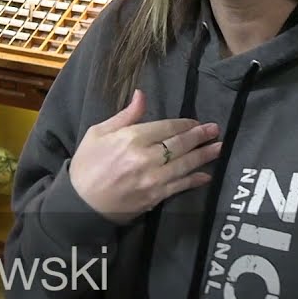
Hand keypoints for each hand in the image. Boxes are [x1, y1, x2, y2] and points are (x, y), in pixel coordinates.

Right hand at [69, 89, 220, 223]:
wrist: (79, 204)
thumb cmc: (87, 164)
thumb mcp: (99, 133)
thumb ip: (125, 115)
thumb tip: (142, 94)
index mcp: (131, 138)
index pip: (166, 127)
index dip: (184, 124)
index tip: (196, 122)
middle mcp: (145, 158)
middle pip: (179, 144)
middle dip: (200, 136)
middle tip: (215, 130)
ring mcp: (151, 179)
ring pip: (184, 165)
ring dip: (204, 156)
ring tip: (219, 148)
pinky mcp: (153, 198)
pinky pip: (179, 187)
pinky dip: (194, 181)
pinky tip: (206, 175)